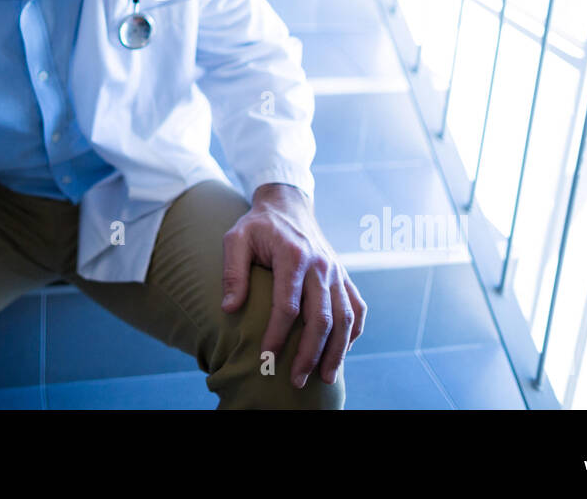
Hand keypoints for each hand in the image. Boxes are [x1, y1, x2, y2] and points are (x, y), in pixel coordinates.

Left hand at [222, 183, 366, 388]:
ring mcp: (336, 271)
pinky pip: (357, 308)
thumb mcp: (236, 239)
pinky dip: (353, 332)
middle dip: (309, 353)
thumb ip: (232, 272)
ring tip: (325, 378)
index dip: (277, 335)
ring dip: (336, 351)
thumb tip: (229, 309)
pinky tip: (341, 352)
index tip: (265, 357)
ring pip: (345, 318)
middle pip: (321, 318)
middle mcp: (321, 265)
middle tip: (295, 380)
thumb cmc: (258, 226)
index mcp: (294, 255)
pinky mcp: (344, 276)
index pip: (287, 305)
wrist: (288, 205)